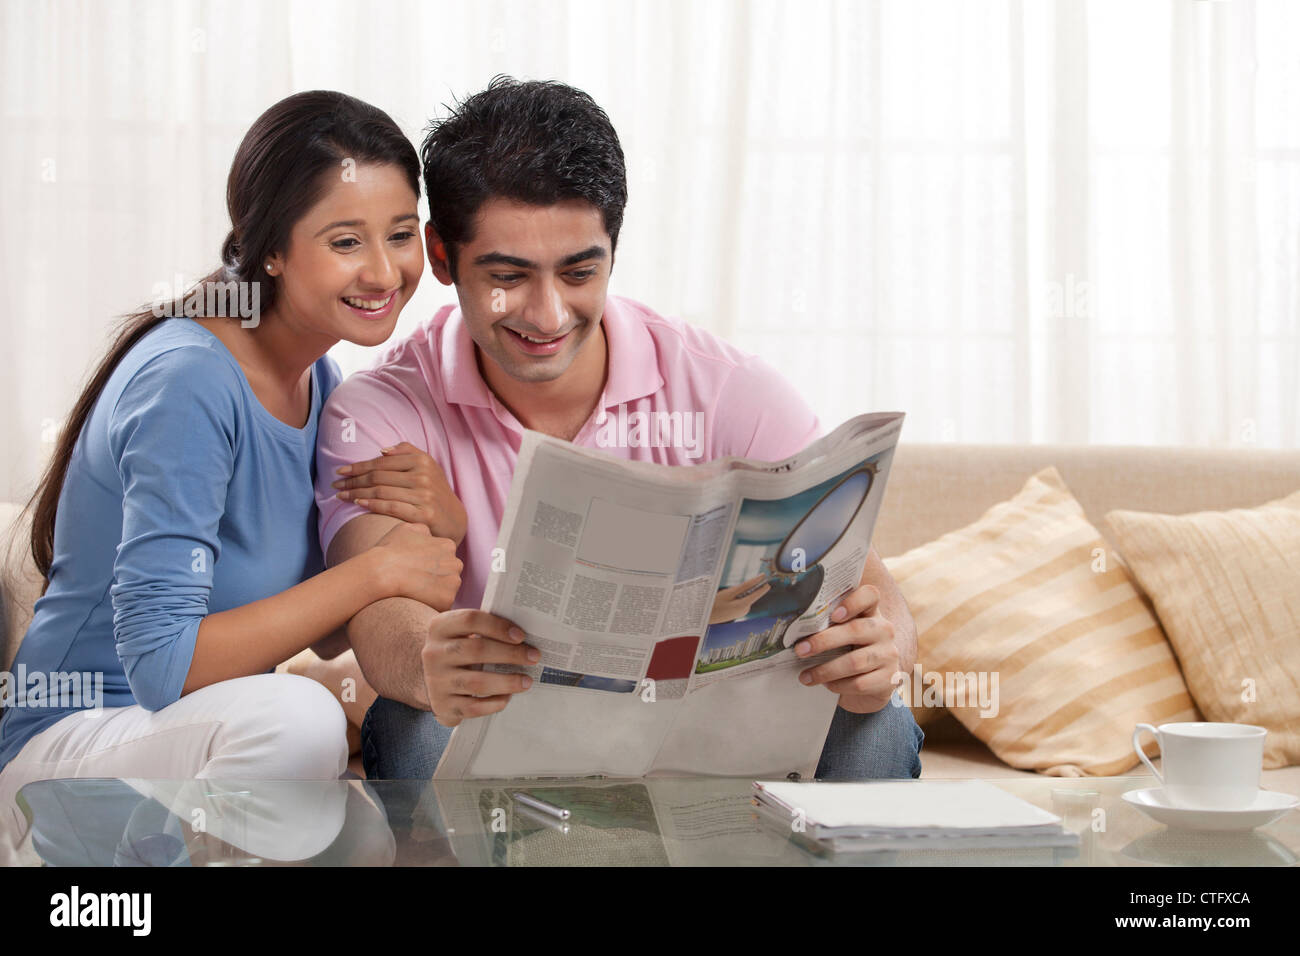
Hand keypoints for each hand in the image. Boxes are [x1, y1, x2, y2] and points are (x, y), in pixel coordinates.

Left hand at [334, 442, 467, 544]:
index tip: (341, 471)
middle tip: (336, 486)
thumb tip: (382, 450)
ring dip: (356, 493)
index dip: (358, 466)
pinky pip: (391, 507)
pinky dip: (372, 505)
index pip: (381, 463)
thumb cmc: (434, 490)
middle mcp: (423, 476)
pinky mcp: (424, 515)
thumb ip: (407, 452)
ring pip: (381, 492)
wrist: (454, 519)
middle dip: (353, 481)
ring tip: (341, 496)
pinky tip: (358, 504)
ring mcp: (424, 496)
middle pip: (378, 477)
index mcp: (422, 461)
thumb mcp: (427, 466)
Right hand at [366, 522, 461, 610]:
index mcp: (448, 546)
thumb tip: (429, 535)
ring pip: (447, 590)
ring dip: (435, 592)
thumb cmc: (390, 550)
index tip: (416, 568)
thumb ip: (423, 531)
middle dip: (436, 578)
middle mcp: (455, 563)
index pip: (445, 558)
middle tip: (416, 580)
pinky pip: (442, 604)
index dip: (430, 564)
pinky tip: (417, 600)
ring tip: (415, 591)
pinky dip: (432, 604)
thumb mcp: (407, 529)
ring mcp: (453, 582)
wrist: (381, 571)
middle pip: (449, 574)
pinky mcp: (447, 600)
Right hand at [421, 609, 538, 726]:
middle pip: (476, 650)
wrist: (431, 678)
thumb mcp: (461, 633)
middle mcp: (434, 653)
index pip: (470, 620)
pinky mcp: (443, 705)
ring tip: (527, 681)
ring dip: (507, 682)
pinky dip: (494, 703)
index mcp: (440, 628)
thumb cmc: (459, 649)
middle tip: (534, 657)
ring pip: (476, 682)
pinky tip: (508, 697)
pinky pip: (473, 707)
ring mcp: (436, 681)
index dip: (498, 626)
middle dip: (510, 654)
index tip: (521, 636)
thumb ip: (485, 628)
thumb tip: (524, 635)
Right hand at [708, 574, 770, 624]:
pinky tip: (728, 599)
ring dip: (740, 593)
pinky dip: (738, 597)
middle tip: (732, 589)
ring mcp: (742, 612)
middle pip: (750, 594)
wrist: (707, 617)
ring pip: (745, 597)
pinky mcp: (739, 612)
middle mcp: (745, 610)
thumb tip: (755, 582)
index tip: (766, 577)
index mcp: (744, 605)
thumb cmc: (715, 604)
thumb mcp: (729, 593)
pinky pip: (742, 601)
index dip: (762, 584)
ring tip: (726, 596)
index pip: (757, 593)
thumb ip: (744, 587)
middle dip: (745, 588)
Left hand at [792, 585, 900, 713]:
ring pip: (855, 662)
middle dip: (823, 641)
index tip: (833, 614)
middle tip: (800, 650)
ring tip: (805, 676)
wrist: (873, 682)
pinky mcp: (890, 678)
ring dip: (825, 670)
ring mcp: (889, 654)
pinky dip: (838, 685)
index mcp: (871, 612)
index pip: (870, 595)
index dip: (853, 602)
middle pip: (856, 630)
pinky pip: (860, 683)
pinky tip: (826, 685)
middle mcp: (884, 629)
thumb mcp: (843, 634)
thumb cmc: (850, 650)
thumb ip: (829, 626)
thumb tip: (793, 631)